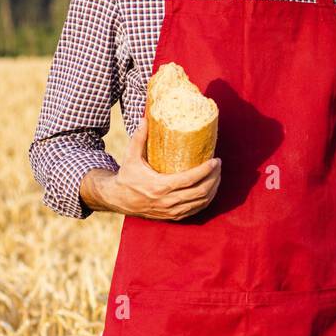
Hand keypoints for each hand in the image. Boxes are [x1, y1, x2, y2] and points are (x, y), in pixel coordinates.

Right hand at [97, 119, 221, 219]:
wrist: (117, 199)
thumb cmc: (126, 176)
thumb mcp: (130, 156)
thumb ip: (138, 138)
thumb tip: (145, 118)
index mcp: (160, 186)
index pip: (190, 179)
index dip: (206, 170)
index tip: (216, 160)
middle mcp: (167, 201)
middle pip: (200, 192)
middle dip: (214, 178)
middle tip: (218, 166)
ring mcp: (171, 211)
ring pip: (201, 203)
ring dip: (213, 189)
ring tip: (217, 175)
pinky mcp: (172, 216)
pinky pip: (195, 211)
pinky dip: (206, 201)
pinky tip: (210, 190)